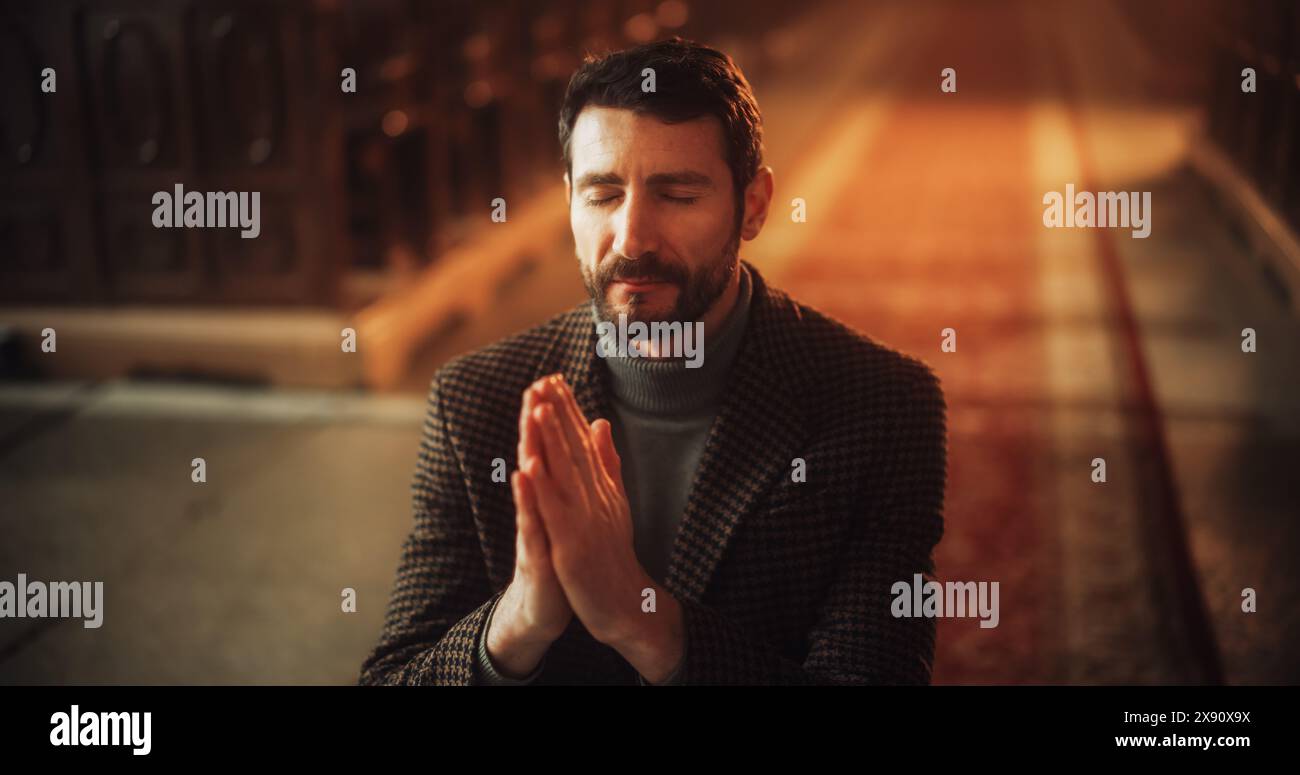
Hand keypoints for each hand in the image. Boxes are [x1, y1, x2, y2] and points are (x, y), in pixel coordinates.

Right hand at [484, 383, 573, 677]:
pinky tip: (523, 475)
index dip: (551, 414)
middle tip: (535, 383)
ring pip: (528, 484)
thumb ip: (567, 480)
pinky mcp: (533, 551)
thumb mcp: (565, 515)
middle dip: (534, 420)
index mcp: (549, 495)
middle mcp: (535, 505)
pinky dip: (526, 498)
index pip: (549, 448)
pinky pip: (529, 521)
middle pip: (534, 455)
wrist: (544, 606)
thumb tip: (573, 449)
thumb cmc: (556, 558)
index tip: (554, 377)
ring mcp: (531, 526)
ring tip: (529, 417)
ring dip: (527, 449)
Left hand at [521, 375, 684, 681]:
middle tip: (545, 378)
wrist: (625, 603)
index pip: (582, 440)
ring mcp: (584, 520)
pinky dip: (540, 489)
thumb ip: (606, 462)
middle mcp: (595, 497)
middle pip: (574, 448)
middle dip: (559, 412)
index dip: (568, 408)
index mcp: (600, 486)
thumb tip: (600, 422)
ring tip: (540, 405)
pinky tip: (528, 465)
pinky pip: (553, 513)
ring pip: (565, 472)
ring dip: (552, 438)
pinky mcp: (572, 545)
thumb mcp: (611, 502)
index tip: (554, 377)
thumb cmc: (613, 554)